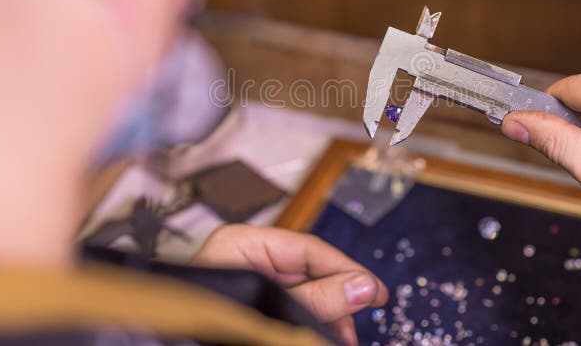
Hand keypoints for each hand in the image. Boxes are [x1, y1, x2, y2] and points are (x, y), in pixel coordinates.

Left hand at [191, 224, 387, 345]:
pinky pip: (285, 303)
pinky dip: (306, 318)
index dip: (347, 270)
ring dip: (325, 314)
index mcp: (241, 243)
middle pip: (307, 270)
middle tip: (357, 325)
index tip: (374, 291)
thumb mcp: (276, 308)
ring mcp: (243, 277)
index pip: (309, 248)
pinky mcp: (246, 299)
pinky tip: (323, 333)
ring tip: (341, 336)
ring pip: (300, 290)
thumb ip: (319, 299)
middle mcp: (242, 256)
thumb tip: (363, 287)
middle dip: (336, 299)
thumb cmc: (205, 330)